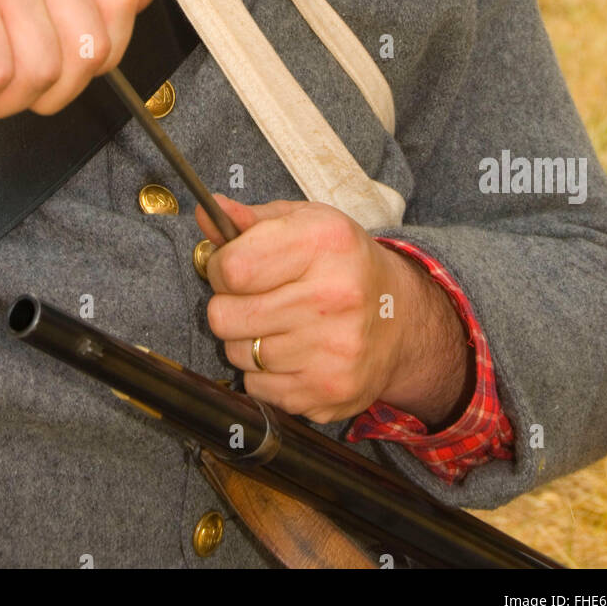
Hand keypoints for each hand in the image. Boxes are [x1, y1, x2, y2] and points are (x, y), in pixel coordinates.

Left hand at [197, 194, 472, 426]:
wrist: (400, 317)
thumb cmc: (342, 263)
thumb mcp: (305, 223)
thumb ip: (250, 219)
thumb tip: (206, 212)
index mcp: (324, 243)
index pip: (233, 267)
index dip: (221, 267)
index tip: (236, 267)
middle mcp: (333, 297)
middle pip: (225, 316)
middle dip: (229, 306)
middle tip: (255, 298)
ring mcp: (333, 351)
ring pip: (237, 354)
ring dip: (246, 340)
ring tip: (277, 323)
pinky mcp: (328, 392)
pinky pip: (257, 387)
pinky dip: (264, 372)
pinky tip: (290, 351)